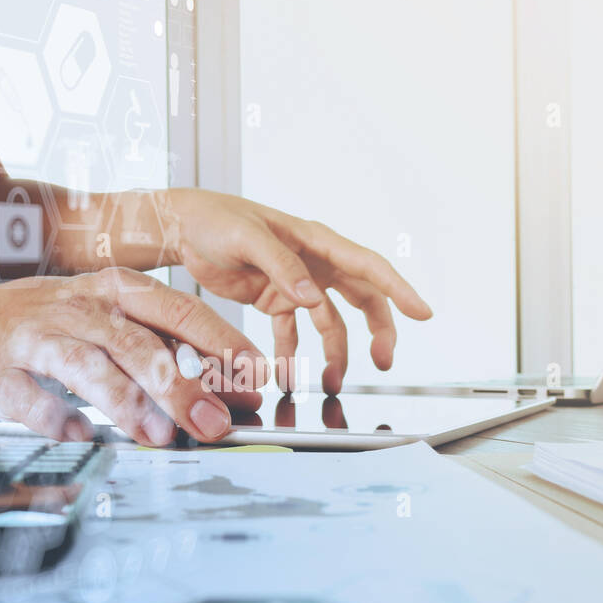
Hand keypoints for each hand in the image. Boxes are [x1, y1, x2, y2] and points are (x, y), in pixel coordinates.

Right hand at [0, 268, 268, 444]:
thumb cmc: (69, 323)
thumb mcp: (125, 322)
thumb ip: (176, 354)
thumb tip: (237, 392)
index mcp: (120, 289)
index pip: (180, 311)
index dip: (221, 343)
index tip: (254, 375)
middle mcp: (82, 308)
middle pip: (137, 344)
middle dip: (179, 386)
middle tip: (211, 422)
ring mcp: (40, 337)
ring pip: (85, 365)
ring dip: (124, 401)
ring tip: (156, 434)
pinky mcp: (4, 371)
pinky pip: (30, 396)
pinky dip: (56, 417)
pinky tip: (80, 434)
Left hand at [158, 189, 432, 392]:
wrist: (180, 227)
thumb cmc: (213, 219)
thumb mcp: (246, 237)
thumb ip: (282, 265)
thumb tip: (313, 296)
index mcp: (315, 241)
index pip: (368, 266)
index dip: (398, 290)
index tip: (422, 313)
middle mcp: (313, 262)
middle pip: (360, 300)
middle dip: (377, 331)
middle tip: (383, 361)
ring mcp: (295, 283)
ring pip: (330, 322)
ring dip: (335, 353)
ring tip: (333, 383)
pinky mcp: (273, 299)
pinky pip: (292, 332)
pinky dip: (293, 354)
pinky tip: (290, 375)